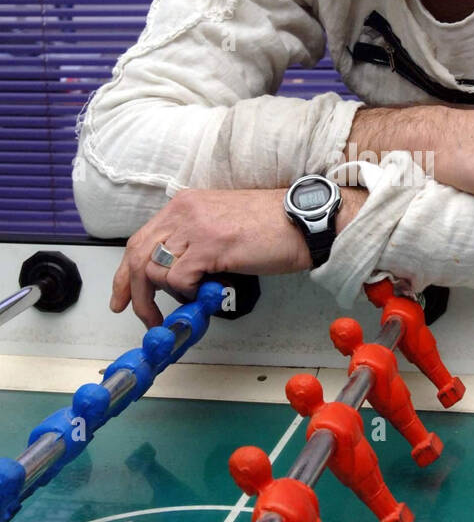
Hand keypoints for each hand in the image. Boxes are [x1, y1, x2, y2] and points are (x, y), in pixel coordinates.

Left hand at [110, 188, 308, 327]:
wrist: (303, 221)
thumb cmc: (272, 225)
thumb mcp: (220, 224)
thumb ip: (194, 241)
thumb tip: (176, 274)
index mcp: (184, 205)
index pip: (140, 238)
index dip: (126, 272)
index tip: (122, 296)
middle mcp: (184, 212)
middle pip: (138, 254)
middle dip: (133, 291)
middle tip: (143, 317)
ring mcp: (196, 227)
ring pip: (154, 269)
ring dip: (166, 297)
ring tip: (188, 306)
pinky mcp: (211, 246)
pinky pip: (179, 278)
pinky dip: (188, 294)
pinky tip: (207, 292)